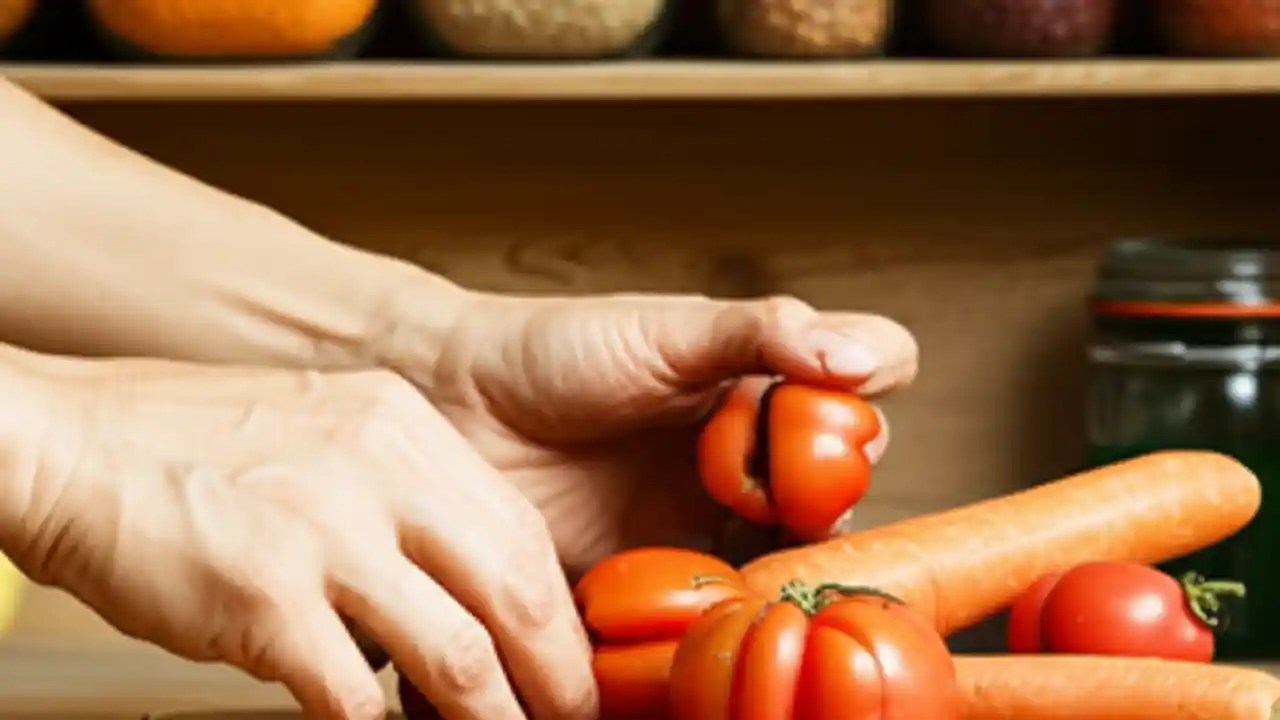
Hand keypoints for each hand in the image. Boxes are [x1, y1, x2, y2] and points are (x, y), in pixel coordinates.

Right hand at [3, 359, 595, 719]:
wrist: (71, 443)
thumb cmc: (190, 444)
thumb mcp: (328, 430)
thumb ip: (402, 497)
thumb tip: (463, 586)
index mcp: (404, 430)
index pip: (521, 530)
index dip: (558, 609)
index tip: (567, 655)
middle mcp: (380, 471)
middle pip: (515, 591)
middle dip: (556, 673)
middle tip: (570, 715)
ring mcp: (325, 532)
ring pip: (459, 655)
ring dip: (493, 719)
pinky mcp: (265, 597)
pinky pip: (356, 696)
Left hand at [400, 293, 917, 574]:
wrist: (453, 405)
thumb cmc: (556, 352)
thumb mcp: (667, 330)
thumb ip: (764, 332)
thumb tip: (868, 357)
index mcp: (758, 391)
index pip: (857, 411)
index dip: (857, 429)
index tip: (815, 435)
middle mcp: (745, 461)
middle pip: (835, 498)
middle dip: (826, 511)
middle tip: (775, 508)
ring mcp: (703, 525)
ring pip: (784, 563)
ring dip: (785, 574)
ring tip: (753, 569)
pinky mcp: (657, 584)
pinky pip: (715, 612)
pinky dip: (727, 619)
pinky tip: (713, 610)